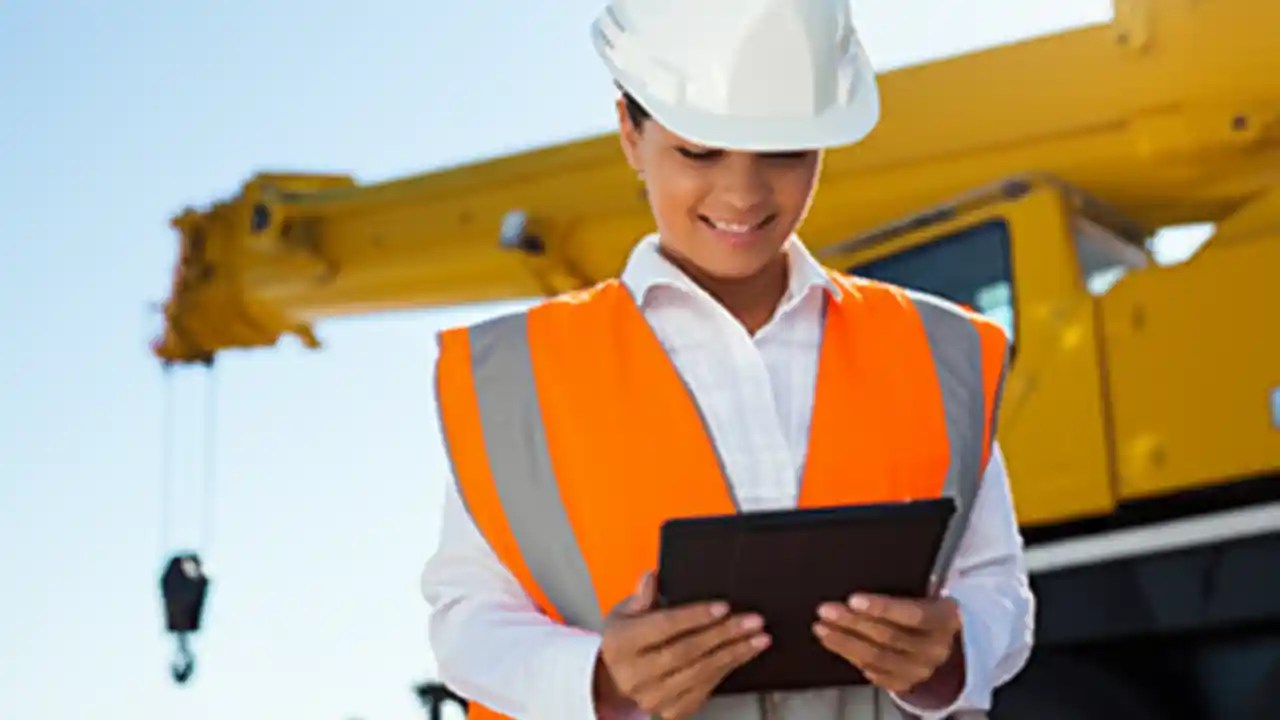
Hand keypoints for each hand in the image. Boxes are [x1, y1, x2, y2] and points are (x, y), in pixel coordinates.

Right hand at [594, 572, 770, 718]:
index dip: (694, 616)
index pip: (663, 627)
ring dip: (734, 653)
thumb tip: (651, 577)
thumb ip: (641, 597)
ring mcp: (653, 697)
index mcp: (621, 645)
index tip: (722, 607)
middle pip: (687, 651)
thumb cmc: (624, 642)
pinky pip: (705, 689)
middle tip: (752, 621)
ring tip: (758, 637)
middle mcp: (635, 675)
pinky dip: (727, 670)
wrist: (613, 681)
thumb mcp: (624, 613)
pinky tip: (742, 654)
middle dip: (724, 634)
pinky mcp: (670, 711)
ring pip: (701, 673)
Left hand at [812, 593, 962, 695]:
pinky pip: (874, 673)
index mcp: (944, 619)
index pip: (914, 615)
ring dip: (845, 642)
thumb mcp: (923, 592)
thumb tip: (862, 573)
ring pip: (878, 658)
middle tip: (825, 611)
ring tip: (822, 628)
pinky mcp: (906, 683)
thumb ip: (900, 587)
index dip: (882, 608)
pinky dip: (853, 658)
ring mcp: (921, 670)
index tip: (853, 599)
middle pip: (889, 637)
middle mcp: (935, 649)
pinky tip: (837, 645)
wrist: (943, 640)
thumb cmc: (924, 607)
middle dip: (853, 623)